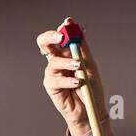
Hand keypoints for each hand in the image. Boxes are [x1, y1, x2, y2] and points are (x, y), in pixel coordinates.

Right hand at [37, 16, 108, 135]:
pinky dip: (67, 79)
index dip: (63, 29)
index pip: (60, 36)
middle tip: (61, 36)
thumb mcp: (90, 65)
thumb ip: (82, 48)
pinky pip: (55, 79)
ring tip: (78, 66)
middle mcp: (57, 60)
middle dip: (51, 36)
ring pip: (54, 61)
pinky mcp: (50, 85)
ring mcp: (52, 73)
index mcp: (67, 52)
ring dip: (67, 62)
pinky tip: (77, 82)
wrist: (91, 110)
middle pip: (45, 42)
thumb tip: (78, 29)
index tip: (69, 24)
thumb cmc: (91, 88)